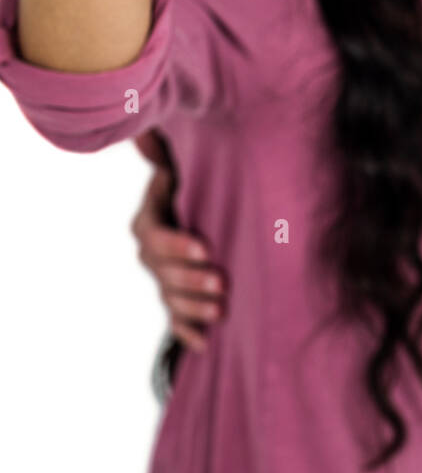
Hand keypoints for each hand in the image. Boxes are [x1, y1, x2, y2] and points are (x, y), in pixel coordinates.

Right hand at [131, 132, 226, 351]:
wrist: (204, 209)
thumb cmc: (196, 180)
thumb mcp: (184, 164)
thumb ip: (168, 151)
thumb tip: (149, 129)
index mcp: (150, 218)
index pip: (154, 235)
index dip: (176, 244)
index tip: (205, 247)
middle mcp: (151, 252)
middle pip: (162, 273)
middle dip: (190, 280)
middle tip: (221, 283)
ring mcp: (162, 279)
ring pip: (170, 299)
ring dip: (193, 308)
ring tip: (222, 311)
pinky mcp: (177, 300)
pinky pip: (176, 322)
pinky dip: (188, 333)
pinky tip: (204, 343)